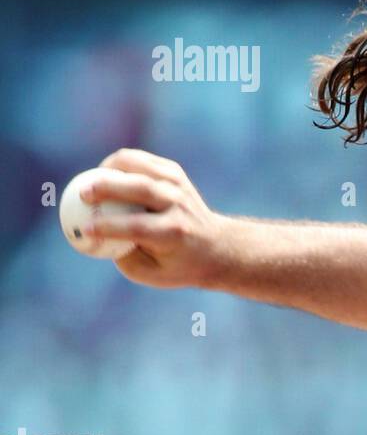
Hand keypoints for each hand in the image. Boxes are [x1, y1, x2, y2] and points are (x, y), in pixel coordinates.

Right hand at [82, 148, 231, 289]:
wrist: (216, 246)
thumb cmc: (176, 264)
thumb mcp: (150, 273)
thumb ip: (120, 255)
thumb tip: (88, 234)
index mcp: (173, 233)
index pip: (137, 226)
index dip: (108, 226)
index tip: (85, 229)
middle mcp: (178, 206)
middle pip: (141, 189)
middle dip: (107, 187)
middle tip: (81, 193)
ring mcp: (179, 186)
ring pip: (143, 166)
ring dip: (112, 168)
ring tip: (91, 178)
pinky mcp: (176, 173)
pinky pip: (144, 161)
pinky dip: (123, 162)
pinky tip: (105, 172)